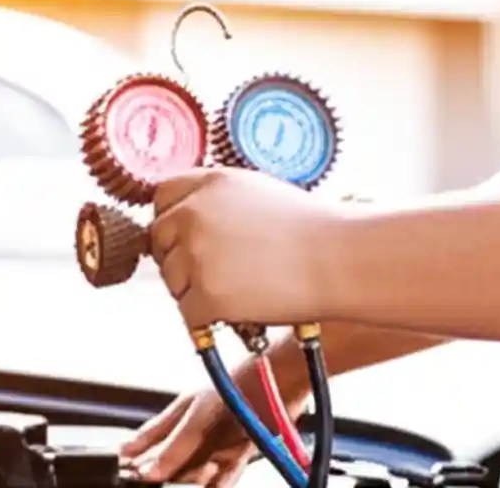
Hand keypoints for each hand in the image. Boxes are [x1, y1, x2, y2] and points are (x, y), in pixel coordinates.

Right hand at [120, 347, 309, 485]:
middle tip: (164, 478)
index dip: (137, 457)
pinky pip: (223, 476)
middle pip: (172, 464)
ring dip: (196, 478)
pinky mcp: (237, 454)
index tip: (130, 473)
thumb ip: (175, 445)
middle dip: (169, 473)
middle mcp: (195, 431)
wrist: (279, 380)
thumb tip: (149, 472)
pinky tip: (216, 481)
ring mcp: (216, 444)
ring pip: (196, 473)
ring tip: (204, 472)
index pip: (148, 441)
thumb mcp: (197, 414)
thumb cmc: (237, 382)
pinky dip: (220, 482)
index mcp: (178, 415)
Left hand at [151, 168, 343, 328]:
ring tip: (244, 286)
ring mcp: (196, 254)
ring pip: (172, 281)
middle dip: (180, 258)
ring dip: (197, 289)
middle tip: (217, 270)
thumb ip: (219, 201)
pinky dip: (212, 317)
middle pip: (159, 241)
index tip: (184, 235)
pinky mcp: (204, 295)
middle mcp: (195, 213)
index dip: (172, 219)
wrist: (340, 260)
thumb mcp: (260, 193)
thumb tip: (192, 221)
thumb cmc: (315, 230)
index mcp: (211, 182)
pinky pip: (190, 313)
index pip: (161, 197)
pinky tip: (246, 304)